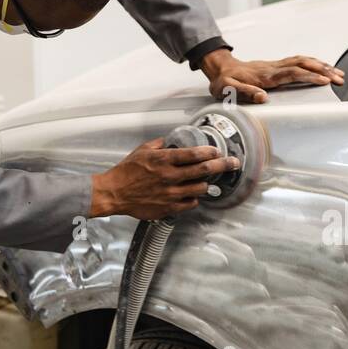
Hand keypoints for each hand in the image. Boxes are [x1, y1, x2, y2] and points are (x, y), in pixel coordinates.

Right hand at [89, 137, 239, 219]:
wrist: (114, 193)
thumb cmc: (126, 171)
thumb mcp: (141, 150)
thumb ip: (159, 144)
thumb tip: (170, 140)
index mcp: (163, 160)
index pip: (194, 154)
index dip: (210, 152)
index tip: (217, 151)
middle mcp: (169, 176)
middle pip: (203, 171)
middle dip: (222, 166)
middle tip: (233, 163)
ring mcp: (170, 194)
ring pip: (200, 189)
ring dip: (206, 183)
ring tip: (208, 181)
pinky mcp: (168, 208)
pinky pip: (190, 204)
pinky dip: (194, 198)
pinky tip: (191, 194)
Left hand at [200, 49, 343, 103]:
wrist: (221, 68)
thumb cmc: (224, 83)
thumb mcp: (227, 90)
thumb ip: (244, 93)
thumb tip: (263, 98)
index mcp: (264, 76)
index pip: (291, 74)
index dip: (308, 76)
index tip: (325, 80)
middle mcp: (273, 67)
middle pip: (302, 64)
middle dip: (323, 70)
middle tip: (340, 78)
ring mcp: (276, 65)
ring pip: (302, 61)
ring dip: (322, 65)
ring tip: (339, 74)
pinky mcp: (277, 65)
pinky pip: (298, 62)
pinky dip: (313, 63)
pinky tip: (324, 68)